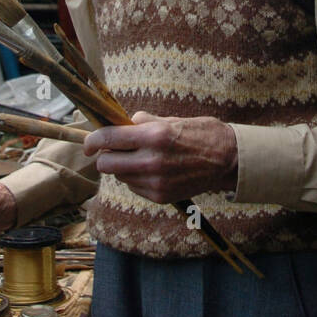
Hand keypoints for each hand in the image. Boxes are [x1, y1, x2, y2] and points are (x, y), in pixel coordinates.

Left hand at [83, 111, 237, 204]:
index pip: (108, 138)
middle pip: (106, 163)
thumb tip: (118, 124)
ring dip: (122, 167)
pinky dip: (136, 178)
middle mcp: (152, 161)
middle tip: (115, 149)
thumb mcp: (171, 120)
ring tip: (142, 158)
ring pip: (119, 176)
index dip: (91, 140)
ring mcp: (155, 182)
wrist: (228, 160)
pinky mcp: (160, 196)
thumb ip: (141, 122)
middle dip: (105, 155)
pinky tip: (153, 170)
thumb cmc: (200, 134)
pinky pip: (133, 187)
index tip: (88, 143)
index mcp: (154, 136)